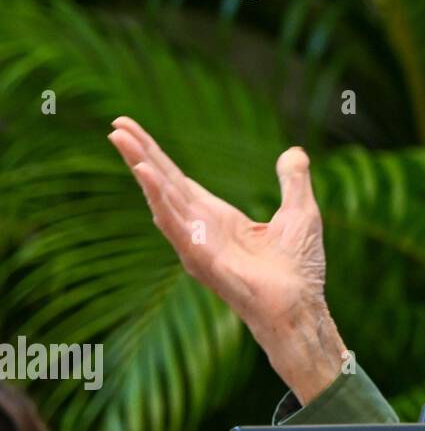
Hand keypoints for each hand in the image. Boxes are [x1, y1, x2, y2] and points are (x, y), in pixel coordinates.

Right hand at [107, 116, 346, 404]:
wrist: (301, 306)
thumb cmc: (299, 268)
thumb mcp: (301, 211)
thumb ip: (293, 180)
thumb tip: (293, 151)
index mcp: (218, 218)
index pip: (180, 181)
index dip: (157, 157)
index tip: (134, 132)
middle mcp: (201, 229)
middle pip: (164, 184)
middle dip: (140, 153)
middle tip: (116, 125)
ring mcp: (196, 243)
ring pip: (162, 198)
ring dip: (141, 167)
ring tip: (121, 138)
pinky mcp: (200, 257)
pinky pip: (175, 223)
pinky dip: (158, 197)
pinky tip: (144, 173)